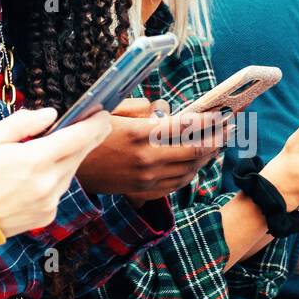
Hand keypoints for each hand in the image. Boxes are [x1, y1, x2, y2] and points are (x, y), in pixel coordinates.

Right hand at [0, 108, 110, 237]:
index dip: (95, 124)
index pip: (77, 137)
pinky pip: (60, 189)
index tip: (103, 113)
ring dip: (70, 157)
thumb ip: (23, 122)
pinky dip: (56, 178)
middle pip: (80, 154)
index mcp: (35, 160)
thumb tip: (51, 115)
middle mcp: (48, 182)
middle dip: (89, 137)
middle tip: (96, 122)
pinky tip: (39, 174)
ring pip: (71, 171)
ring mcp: (50, 201)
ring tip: (60, 146)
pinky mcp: (48, 214)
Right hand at [76, 98, 228, 204]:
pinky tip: (196, 165)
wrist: (70, 169)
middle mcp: (147, 158)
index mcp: (140, 134)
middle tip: (229, 130)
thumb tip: (165, 109)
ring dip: (206, 158)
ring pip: (188, 170)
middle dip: (215, 140)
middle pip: (193, 151)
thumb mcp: (112, 111)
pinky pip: (176, 185)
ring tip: (216, 146)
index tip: (223, 116)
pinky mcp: (142, 191)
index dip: (209, 122)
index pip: (185, 127)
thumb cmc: (90, 134)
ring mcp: (146, 178)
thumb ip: (142, 107)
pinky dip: (190, 174)